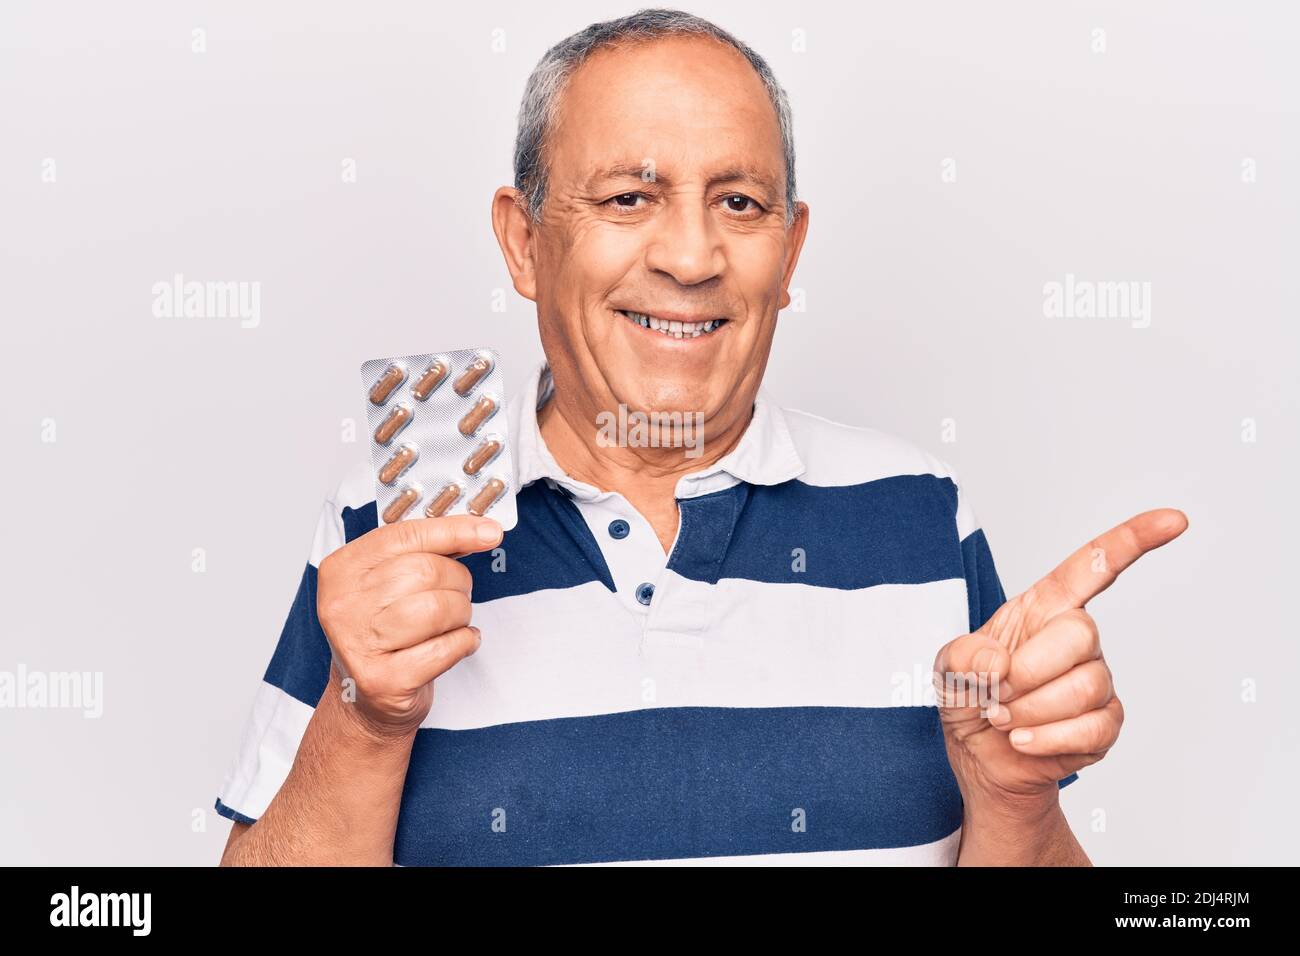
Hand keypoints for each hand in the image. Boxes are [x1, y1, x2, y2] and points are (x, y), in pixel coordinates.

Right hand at [315, 514, 502, 737]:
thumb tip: (479, 530)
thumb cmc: (385, 633)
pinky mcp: (381, 680)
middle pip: (426, 571)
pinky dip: (464, 642)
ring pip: (438, 609)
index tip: (490, 531)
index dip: (454, 530)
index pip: (404, 535)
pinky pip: (445, 648)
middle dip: (458, 582)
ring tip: (454, 622)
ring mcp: (358, 644)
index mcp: (342, 569)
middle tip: (459, 594)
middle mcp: (342, 605)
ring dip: (461, 614)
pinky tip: (458, 643)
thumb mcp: (390, 584)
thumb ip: (426, 552)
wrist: (365, 698)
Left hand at [933, 509, 1187, 801]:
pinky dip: (1046, 739)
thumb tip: (997, 664)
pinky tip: (1022, 740)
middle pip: (1081, 634)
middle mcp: (1076, 637)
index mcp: (1042, 608)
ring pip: (1083, 687)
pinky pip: (1091, 728)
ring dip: (1030, 710)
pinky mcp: (1106, 722)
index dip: (1133, 540)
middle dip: (1029, 669)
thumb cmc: (970, 696)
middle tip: (996, 692)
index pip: (1093, 566)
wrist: (979, 755)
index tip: (1175, 520)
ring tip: (1003, 717)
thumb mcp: (947, 667)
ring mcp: (1096, 679)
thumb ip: (962, 656)